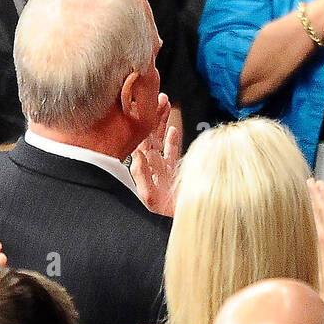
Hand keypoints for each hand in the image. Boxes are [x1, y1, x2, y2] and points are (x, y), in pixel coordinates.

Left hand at [131, 94, 179, 215]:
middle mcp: (153, 168)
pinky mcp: (176, 177)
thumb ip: (143, 177)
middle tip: (158, 96)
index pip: (142, 140)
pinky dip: (173, 141)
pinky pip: (173, 155)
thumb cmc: (165, 218)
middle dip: (154, 115)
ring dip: (163, 123)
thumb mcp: (150, 198)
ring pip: (162, 142)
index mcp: (145, 170)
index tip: (144, 103)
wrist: (187, 227)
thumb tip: (137, 153)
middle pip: (151, 136)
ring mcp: (165, 171)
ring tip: (166, 104)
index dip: (143, 121)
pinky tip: (173, 129)